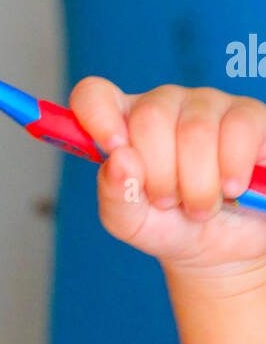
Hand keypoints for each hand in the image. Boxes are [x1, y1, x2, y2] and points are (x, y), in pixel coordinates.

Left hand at [68, 78, 265, 273]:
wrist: (223, 248)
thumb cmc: (170, 227)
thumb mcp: (131, 223)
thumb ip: (115, 195)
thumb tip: (120, 158)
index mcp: (123, 124)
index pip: (95, 95)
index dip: (98, 115)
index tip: (114, 148)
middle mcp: (162, 105)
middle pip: (151, 117)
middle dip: (161, 175)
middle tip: (169, 202)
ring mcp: (206, 105)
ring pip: (196, 130)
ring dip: (199, 184)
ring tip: (201, 206)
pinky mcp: (248, 115)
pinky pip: (239, 128)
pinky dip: (233, 169)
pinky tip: (231, 188)